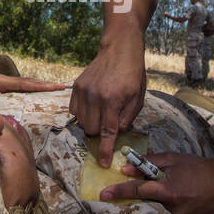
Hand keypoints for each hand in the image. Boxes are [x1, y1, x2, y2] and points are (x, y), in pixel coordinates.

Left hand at [0, 72, 65, 106]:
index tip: (57, 86)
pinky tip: (33, 97)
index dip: (41, 86)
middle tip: (62, 87)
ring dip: (37, 89)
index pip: (24, 84)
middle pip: (27, 83)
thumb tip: (4, 99)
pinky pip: (15, 91)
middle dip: (44, 86)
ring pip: (22, 87)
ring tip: (53, 91)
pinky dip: (27, 92)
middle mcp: (1, 82)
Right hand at [70, 36, 146, 167]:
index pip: (107, 132)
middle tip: (110, 124)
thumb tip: (117, 133)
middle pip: (91, 130)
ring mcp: (82, 91)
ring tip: (103, 113)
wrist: (119, 49)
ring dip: (92, 124)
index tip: (104, 163)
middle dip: (100, 134)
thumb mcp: (138, 97)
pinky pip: (75, 111)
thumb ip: (128, 118)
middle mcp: (94, 96)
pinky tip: (94, 106)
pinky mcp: (76, 87)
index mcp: (112, 100)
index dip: (106, 151)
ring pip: (81, 122)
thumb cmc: (133, 73)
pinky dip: (83, 114)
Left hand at [98, 152, 213, 213]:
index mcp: (169, 190)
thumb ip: (149, 163)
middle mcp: (174, 209)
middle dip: (131, 205)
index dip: (119, 191)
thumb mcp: (173, 160)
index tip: (103, 195)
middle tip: (119, 202)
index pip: (138, 191)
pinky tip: (162, 210)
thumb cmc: (198, 168)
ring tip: (145, 205)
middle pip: (143, 209)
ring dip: (146, 211)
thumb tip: (127, 169)